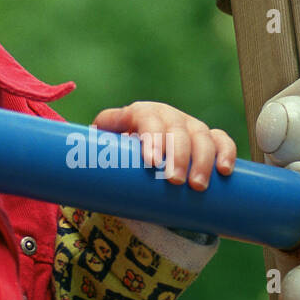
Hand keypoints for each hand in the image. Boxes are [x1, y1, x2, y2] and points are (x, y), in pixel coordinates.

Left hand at [92, 101, 236, 190]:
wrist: (140, 158)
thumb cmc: (119, 155)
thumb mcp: (104, 148)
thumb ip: (92, 150)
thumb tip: (74, 160)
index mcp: (138, 113)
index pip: (145, 118)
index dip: (151, 137)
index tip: (152, 162)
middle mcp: (166, 115)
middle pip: (175, 128)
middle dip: (178, 155)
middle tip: (175, 181)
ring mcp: (189, 125)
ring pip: (201, 135)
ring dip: (202, 160)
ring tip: (197, 186)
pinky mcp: (208, 139)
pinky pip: (221, 140)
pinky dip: (225, 152)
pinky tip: (225, 171)